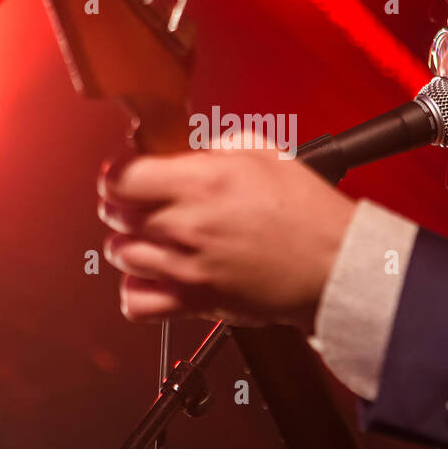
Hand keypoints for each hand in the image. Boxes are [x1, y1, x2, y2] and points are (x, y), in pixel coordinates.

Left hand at [97, 148, 355, 331]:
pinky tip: (154, 276)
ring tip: (154, 238)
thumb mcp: (265, 154)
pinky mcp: (194, 301)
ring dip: (130, 243)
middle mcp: (186, 224)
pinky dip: (136, 289)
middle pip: (114, 214)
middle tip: (143, 202)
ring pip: (120, 254)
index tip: (127, 174)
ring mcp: (186, 267)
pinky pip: (135, 302)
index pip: (120, 177)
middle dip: (123, 204)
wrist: (333, 265)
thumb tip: (186, 149)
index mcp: (202, 181)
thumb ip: (215, 146)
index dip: (118, 173)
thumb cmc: (308, 212)